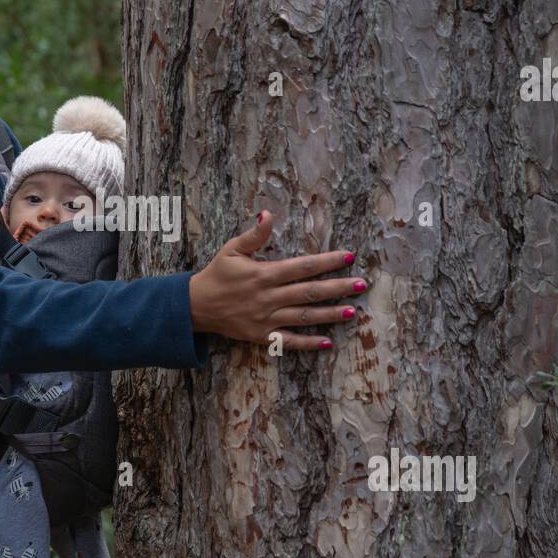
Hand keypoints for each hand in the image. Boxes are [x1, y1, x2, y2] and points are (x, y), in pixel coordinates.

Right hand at [188, 210, 366, 350]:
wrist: (195, 306)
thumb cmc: (216, 275)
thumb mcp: (231, 249)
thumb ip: (254, 235)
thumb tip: (268, 214)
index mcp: (264, 274)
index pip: (302, 267)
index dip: (326, 261)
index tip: (348, 256)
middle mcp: (268, 297)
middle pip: (310, 292)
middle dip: (338, 288)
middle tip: (361, 284)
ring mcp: (266, 318)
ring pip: (304, 317)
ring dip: (329, 314)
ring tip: (353, 311)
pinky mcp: (261, 336)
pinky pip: (288, 341)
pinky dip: (307, 343)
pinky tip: (327, 342)